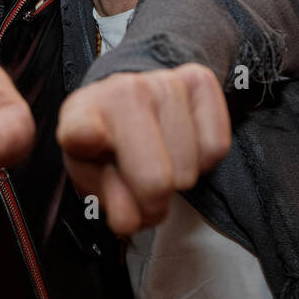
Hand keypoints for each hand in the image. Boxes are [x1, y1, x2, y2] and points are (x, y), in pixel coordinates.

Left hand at [56, 64, 230, 234]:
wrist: (127, 106)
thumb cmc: (107, 147)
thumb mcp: (93, 179)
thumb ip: (110, 202)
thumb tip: (130, 218)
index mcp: (81, 116)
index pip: (83, 128)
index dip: (90, 138)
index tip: (94, 140)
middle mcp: (123, 91)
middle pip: (155, 179)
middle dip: (154, 202)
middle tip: (144, 195)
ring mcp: (163, 82)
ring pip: (189, 168)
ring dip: (179, 180)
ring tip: (161, 164)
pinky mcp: (199, 80)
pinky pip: (216, 147)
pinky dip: (203, 162)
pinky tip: (183, 149)